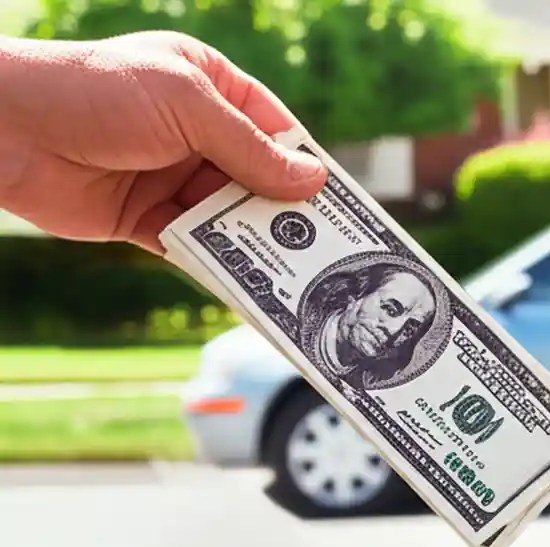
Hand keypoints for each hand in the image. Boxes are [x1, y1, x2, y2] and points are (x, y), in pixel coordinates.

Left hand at [0, 31, 326, 254]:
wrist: (7, 129)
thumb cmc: (97, 91)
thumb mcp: (188, 105)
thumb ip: (251, 148)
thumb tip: (312, 180)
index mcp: (208, 84)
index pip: (273, 127)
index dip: (305, 162)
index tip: (340, 201)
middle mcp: (194, 131)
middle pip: (257, 176)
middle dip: (286, 209)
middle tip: (327, 247)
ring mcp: (170, 176)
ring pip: (230, 215)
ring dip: (257, 241)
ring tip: (298, 272)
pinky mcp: (146, 219)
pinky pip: (196, 245)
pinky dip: (221, 264)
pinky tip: (251, 284)